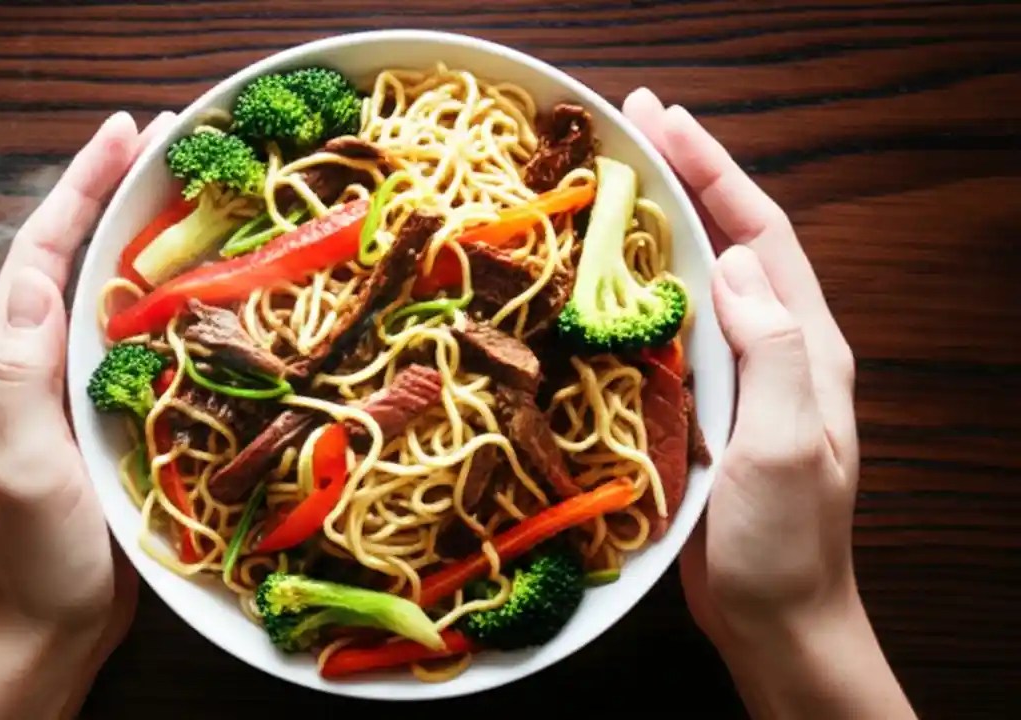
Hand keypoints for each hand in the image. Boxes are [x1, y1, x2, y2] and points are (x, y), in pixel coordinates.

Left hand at [0, 110, 174, 718]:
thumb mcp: (21, 467)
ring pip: (102, 292)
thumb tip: (32, 276)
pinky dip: (161, 297)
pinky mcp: (103, 415)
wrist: (49, 629)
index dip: (78, 189)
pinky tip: (198, 285)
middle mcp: (32, 364)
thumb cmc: (33, 557)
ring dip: (137, 235)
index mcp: (4, 364)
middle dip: (108, 193)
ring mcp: (68, 390)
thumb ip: (17, 373)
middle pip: (69, 259)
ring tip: (186, 191)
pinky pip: (131, 338)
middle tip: (164, 141)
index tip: (123, 134)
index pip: (38, 255)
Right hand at [623, 89, 912, 718]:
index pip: (760, 233)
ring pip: (698, 279)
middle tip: (630, 123)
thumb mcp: (786, 445)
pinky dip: (638, 288)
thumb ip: (772, 350)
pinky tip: (601, 279)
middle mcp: (775, 348)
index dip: (714, 169)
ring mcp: (739, 378)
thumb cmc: (784, 543)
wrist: (775, 621)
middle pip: (731, 239)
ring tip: (611, 180)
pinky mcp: (704, 407)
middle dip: (686, 176)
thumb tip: (731, 261)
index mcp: (805, 345)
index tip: (662, 118)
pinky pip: (671, 328)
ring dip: (659, 224)